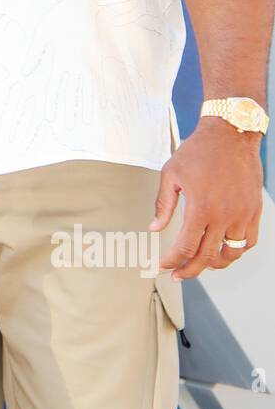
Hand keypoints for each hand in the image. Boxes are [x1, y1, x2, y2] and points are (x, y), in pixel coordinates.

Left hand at [150, 118, 262, 278]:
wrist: (231, 134)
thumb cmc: (200, 151)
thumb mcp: (171, 174)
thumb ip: (163, 205)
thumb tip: (154, 228)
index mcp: (201, 208)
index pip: (185, 248)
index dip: (172, 261)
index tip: (163, 265)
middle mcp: (224, 216)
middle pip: (207, 257)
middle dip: (189, 270)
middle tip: (178, 274)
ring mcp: (242, 215)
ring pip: (231, 254)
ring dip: (214, 264)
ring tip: (201, 264)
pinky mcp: (254, 211)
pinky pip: (248, 241)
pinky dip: (236, 251)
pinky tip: (223, 249)